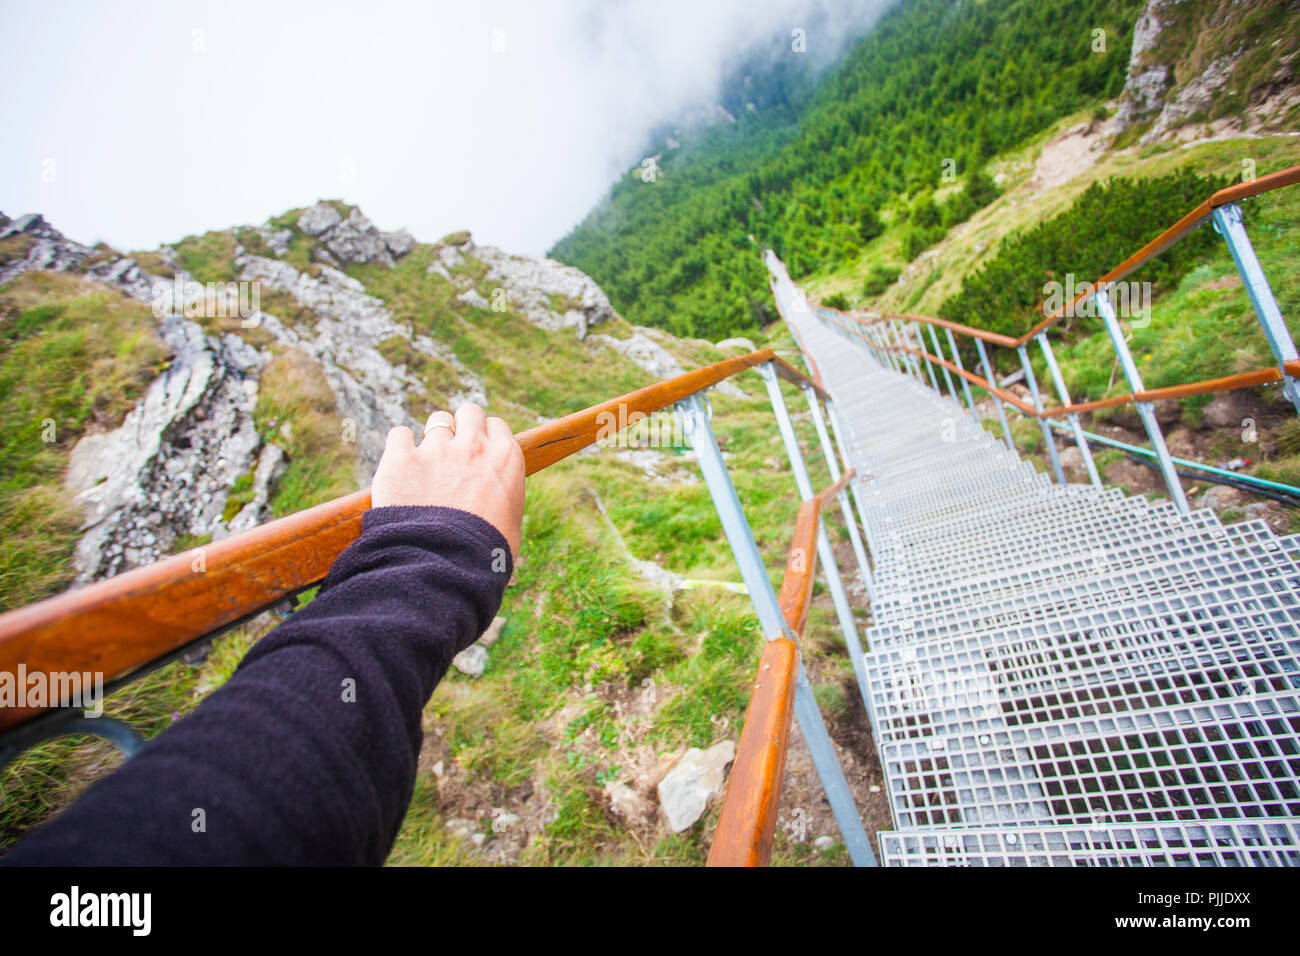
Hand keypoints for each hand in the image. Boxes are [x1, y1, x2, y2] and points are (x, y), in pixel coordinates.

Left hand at [371, 405, 525, 557]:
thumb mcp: (511, 525)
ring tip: (425, 464)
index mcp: (506, 459)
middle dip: (461, 426)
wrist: (443, 566)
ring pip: (436, 421)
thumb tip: (498, 506)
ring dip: (432, 438)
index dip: (485, 438)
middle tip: (452, 451)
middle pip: (468, 412)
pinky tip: (400, 467)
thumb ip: (503, 500)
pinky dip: (399, 448)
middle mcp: (473, 446)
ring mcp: (437, 450)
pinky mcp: (401, 459)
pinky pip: (399, 435)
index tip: (477, 453)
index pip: (496, 426)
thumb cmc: (484, 555)